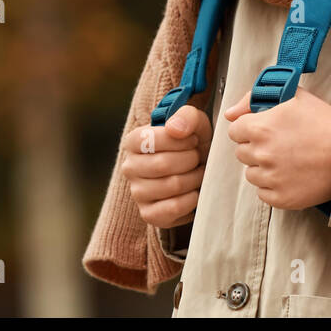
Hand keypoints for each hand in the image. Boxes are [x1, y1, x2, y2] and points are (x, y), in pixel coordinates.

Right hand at [120, 104, 212, 227]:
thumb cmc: (193, 144)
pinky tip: (193, 191)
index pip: (151, 139)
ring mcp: (137, 193)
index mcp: (133, 141)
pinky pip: (174, 208)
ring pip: (172, 185)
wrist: (201, 169)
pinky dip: (192, 199)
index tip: (192, 140)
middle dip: (191, 160)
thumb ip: (186, 116)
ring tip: (197, 173)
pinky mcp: (149, 214)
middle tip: (198, 158)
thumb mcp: (195, 123)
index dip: (181, 140)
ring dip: (194, 178)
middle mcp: (129, 167)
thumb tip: (174, 129)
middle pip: (163, 164)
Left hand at [225, 85, 330, 210]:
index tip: (264, 131)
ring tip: (287, 161)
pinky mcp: (281, 198)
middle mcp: (261, 154)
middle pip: (242, 153)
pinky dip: (273, 187)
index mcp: (260, 128)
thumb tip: (230, 114)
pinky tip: (290, 176)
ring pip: (251, 174)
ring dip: (264, 168)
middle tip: (279, 145)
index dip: (249, 129)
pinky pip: (264, 194)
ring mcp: (271, 178)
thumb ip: (254, 98)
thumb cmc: (324, 122)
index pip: (235, 131)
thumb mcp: (293, 96)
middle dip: (256, 148)